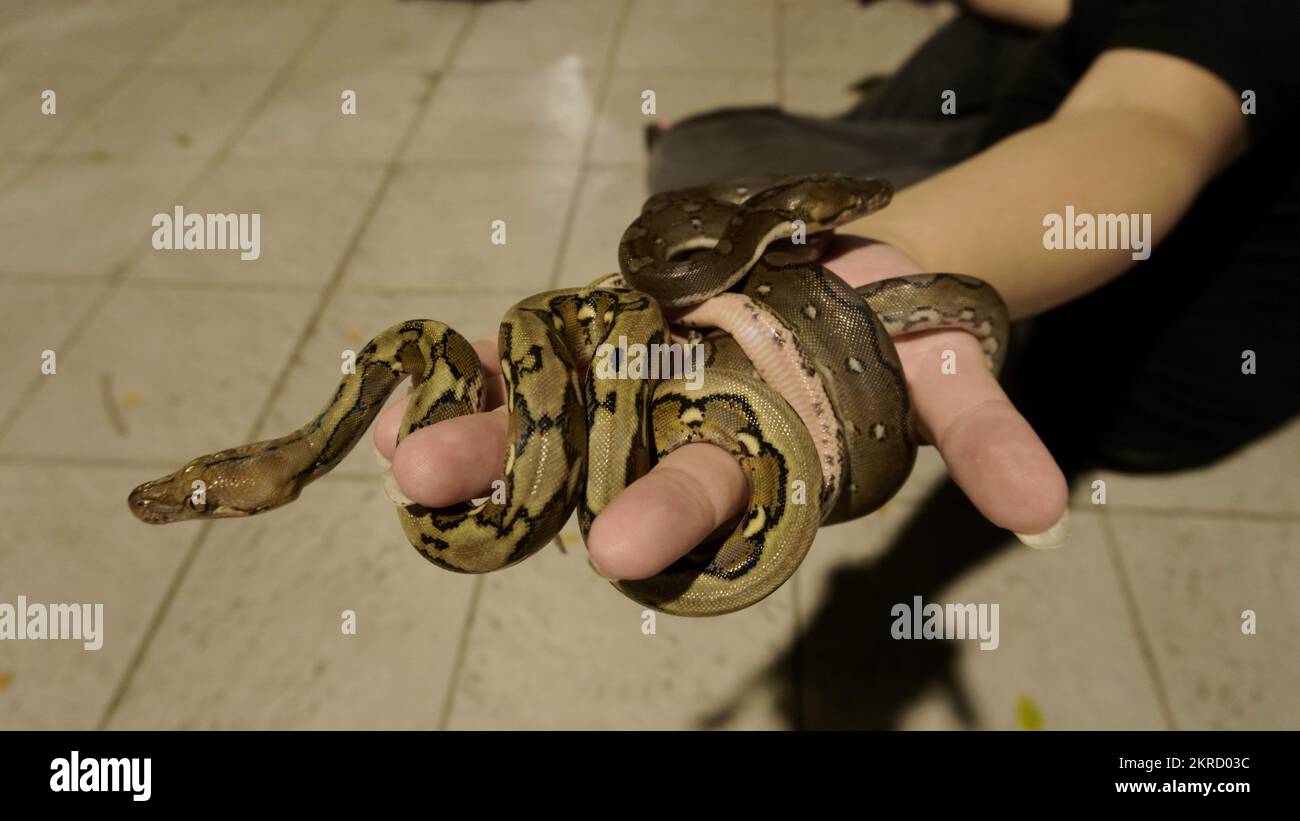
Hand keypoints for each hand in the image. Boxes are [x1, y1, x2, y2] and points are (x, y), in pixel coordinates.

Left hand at [374, 245, 1068, 580]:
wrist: (860, 281)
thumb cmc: (902, 336)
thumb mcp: (953, 372)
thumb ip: (985, 435)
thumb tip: (1046, 511)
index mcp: (757, 452)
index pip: (712, 494)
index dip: (670, 514)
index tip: (617, 549)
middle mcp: (683, 427)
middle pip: (594, 461)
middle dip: (521, 472)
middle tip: (432, 486)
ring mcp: (639, 379)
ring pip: (550, 412)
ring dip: (475, 425)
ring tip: (397, 444)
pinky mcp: (610, 329)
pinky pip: (535, 350)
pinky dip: (479, 364)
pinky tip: (410, 378)